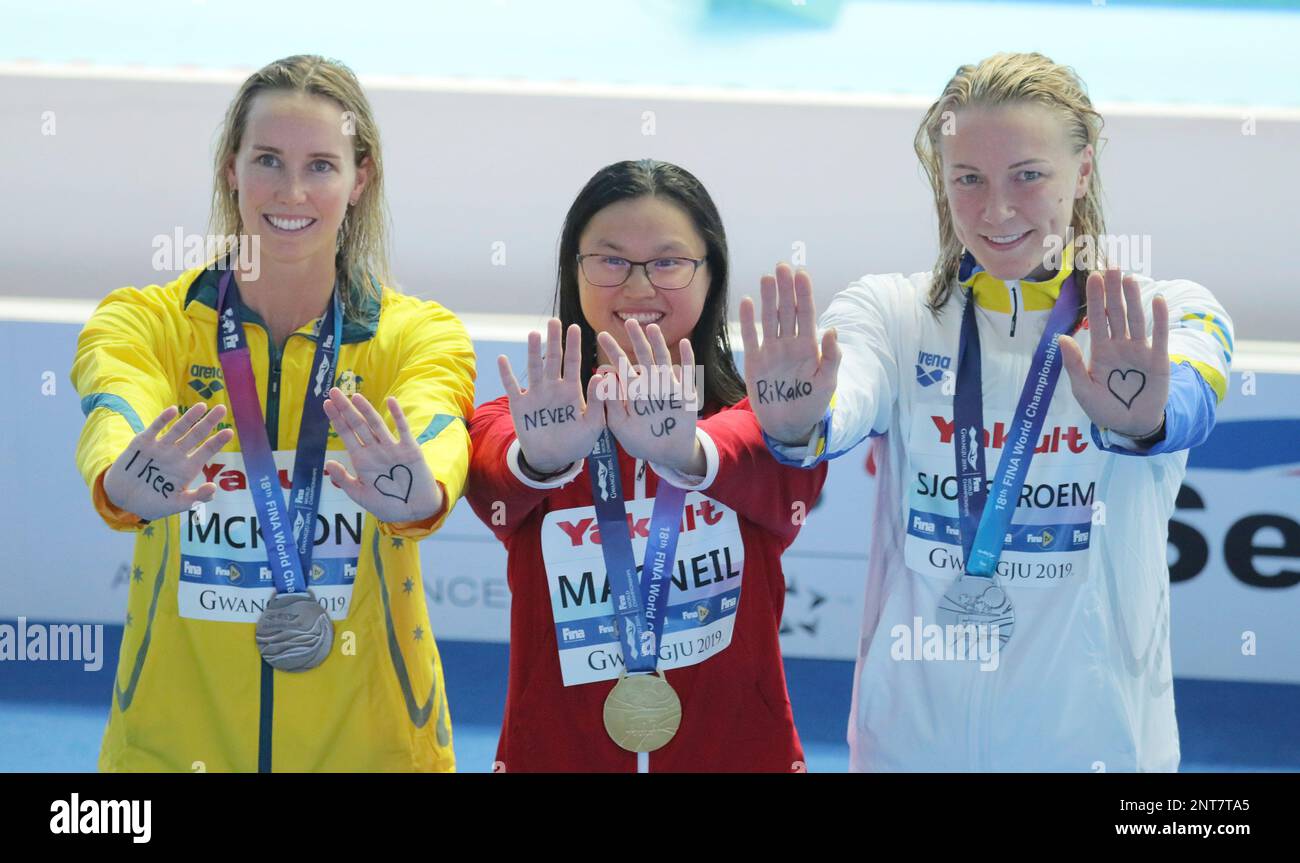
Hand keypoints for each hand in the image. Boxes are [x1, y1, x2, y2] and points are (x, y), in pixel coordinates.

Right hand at [103, 403, 234, 520]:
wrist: (122, 499)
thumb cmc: (152, 503)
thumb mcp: (175, 504)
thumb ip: (195, 498)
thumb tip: (214, 488)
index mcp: (187, 468)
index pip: (206, 451)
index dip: (217, 441)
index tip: (229, 432)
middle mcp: (177, 455)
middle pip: (196, 435)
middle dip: (209, 422)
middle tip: (222, 408)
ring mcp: (160, 447)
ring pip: (178, 429)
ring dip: (189, 417)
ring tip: (202, 406)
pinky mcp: (142, 443)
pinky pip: (154, 429)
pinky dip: (163, 420)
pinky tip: (173, 410)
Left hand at [322, 387, 443, 522]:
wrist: (415, 510)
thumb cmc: (388, 504)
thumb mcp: (361, 495)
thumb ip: (344, 480)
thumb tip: (328, 463)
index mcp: (362, 460)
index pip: (346, 434)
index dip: (336, 419)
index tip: (326, 404)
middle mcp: (375, 450)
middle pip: (357, 425)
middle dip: (345, 409)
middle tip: (333, 391)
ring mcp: (392, 448)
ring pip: (376, 425)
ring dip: (366, 410)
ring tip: (355, 396)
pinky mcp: (409, 450)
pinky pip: (403, 430)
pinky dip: (397, 416)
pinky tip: (391, 402)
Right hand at [498, 318, 606, 473]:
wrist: (554, 458)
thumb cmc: (577, 441)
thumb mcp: (593, 424)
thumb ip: (597, 402)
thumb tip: (601, 376)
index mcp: (572, 389)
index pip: (573, 363)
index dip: (574, 346)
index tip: (576, 328)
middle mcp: (553, 387)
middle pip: (553, 359)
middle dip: (554, 341)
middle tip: (555, 321)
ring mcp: (535, 394)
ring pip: (534, 369)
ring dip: (533, 352)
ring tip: (534, 334)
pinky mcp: (520, 405)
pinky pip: (512, 387)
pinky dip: (506, 374)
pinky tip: (502, 359)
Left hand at [596, 319, 702, 474]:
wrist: (667, 453)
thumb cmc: (640, 441)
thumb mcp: (620, 425)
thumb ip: (611, 404)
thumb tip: (602, 379)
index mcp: (633, 391)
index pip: (622, 366)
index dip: (613, 351)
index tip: (601, 334)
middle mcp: (650, 384)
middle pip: (643, 357)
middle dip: (637, 340)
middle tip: (629, 321)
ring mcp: (668, 387)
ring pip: (663, 360)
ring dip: (658, 344)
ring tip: (652, 328)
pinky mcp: (685, 393)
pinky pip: (687, 373)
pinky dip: (687, 358)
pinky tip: (684, 343)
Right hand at [739, 262, 839, 444]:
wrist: (789, 425)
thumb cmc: (812, 404)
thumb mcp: (827, 383)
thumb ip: (832, 357)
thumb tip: (833, 330)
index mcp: (809, 347)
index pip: (806, 314)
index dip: (804, 293)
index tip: (802, 273)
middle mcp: (789, 344)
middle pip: (787, 310)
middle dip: (785, 288)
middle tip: (782, 266)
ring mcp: (771, 351)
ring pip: (770, 319)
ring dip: (768, 298)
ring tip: (767, 277)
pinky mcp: (755, 362)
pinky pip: (751, 337)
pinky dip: (749, 320)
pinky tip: (748, 301)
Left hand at [1059, 268, 1168, 437]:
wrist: (1131, 425)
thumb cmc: (1104, 408)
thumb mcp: (1083, 389)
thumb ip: (1074, 364)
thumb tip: (1062, 338)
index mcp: (1101, 351)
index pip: (1097, 319)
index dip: (1096, 298)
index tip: (1092, 276)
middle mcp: (1120, 345)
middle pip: (1116, 313)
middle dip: (1113, 290)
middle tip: (1111, 266)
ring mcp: (1140, 351)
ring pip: (1136, 319)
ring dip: (1133, 298)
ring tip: (1128, 277)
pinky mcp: (1158, 360)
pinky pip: (1159, 336)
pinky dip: (1159, 318)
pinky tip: (1157, 300)